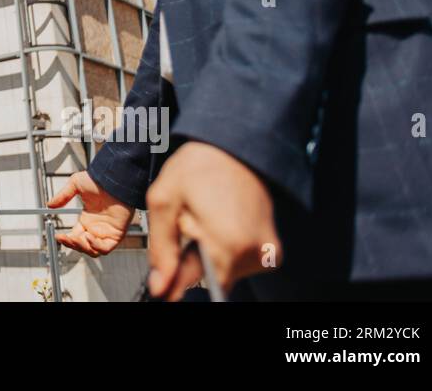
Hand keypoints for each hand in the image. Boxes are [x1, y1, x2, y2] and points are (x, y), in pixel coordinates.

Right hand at [47, 171, 134, 256]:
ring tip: (77, 239)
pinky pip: (105, 248)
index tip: (58, 236)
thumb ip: (63, 196)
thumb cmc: (99, 180)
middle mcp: (96, 227)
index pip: (75, 236)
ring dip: (83, 247)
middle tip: (65, 238)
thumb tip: (50, 205)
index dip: (66, 239)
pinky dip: (96, 246)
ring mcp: (106, 232)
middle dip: (72, 244)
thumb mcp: (76, 184)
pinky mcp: (116, 234)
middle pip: (83, 246)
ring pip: (93, 250)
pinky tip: (88, 237)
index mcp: (87, 219)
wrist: (114, 180)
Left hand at [146, 141, 281, 300]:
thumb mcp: (165, 201)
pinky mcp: (272, 253)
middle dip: (193, 255)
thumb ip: (161, 249)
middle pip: (210, 276)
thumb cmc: (203, 165)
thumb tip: (159, 285)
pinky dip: (225, 249)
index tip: (165, 280)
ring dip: (209, 251)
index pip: (196, 284)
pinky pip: (239, 263)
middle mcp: (253, 253)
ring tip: (208, 217)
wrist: (236, 146)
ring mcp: (266, 254)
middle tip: (190, 222)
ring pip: (224, 270)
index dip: (175, 280)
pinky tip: (222, 222)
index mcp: (227, 243)